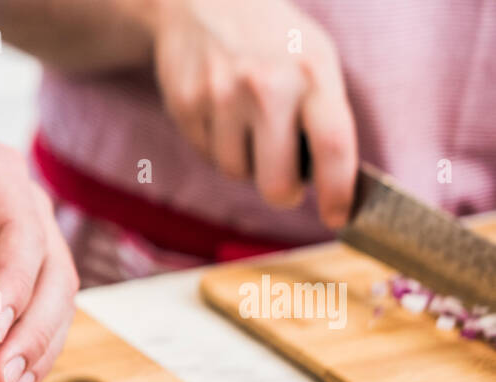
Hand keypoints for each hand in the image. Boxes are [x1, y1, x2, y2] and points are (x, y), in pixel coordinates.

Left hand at [0, 109, 77, 381]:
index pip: (20, 231)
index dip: (12, 283)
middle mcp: (22, 204)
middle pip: (52, 271)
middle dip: (33, 330)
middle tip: (3, 381)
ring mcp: (21, 240)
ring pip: (54, 297)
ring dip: (38, 348)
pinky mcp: (7, 272)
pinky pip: (32, 312)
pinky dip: (28, 348)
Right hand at [150, 0, 356, 227]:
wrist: (205, 0)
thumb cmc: (272, 37)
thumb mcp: (314, 57)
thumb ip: (325, 112)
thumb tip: (334, 178)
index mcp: (311, 72)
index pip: (332, 145)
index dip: (337, 191)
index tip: (337, 217)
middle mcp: (267, 85)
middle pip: (277, 182)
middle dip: (282, 193)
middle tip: (285, 187)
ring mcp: (222, 97)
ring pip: (237, 173)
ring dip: (245, 164)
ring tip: (247, 126)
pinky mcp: (187, 105)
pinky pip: (207, 155)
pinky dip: (218, 146)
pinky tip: (221, 114)